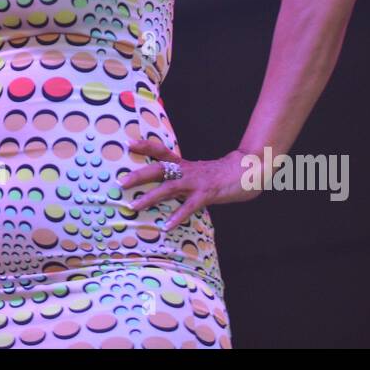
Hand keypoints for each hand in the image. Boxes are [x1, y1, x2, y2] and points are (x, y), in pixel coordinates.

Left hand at [119, 140, 260, 231]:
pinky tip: (166, 226)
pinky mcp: (207, 194)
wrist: (248, 170)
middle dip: (139, 175)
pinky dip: (177, 216)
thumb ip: (183, 176)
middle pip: (159, 169)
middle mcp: (187, 170)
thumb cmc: (221, 174)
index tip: (127, 143)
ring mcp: (196, 182)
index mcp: (184, 164)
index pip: (161, 151)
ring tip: (134, 206)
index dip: (145, 146)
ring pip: (169, 188)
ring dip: (150, 197)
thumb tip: (167, 185)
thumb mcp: (198, 172)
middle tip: (121, 182)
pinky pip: (189, 207)